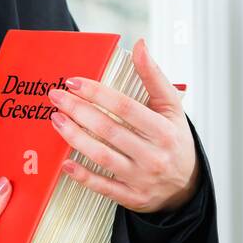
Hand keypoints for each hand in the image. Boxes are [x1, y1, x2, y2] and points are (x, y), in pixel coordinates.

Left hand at [47, 37, 199, 214]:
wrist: (186, 185)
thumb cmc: (173, 139)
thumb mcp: (171, 107)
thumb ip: (154, 76)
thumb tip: (139, 44)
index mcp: (163, 130)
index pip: (125, 108)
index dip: (97, 93)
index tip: (74, 81)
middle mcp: (153, 155)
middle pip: (108, 130)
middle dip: (78, 111)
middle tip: (56, 97)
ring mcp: (141, 179)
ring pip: (102, 156)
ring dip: (74, 137)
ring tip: (56, 120)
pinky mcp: (131, 197)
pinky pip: (102, 186)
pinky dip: (82, 175)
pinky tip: (64, 163)